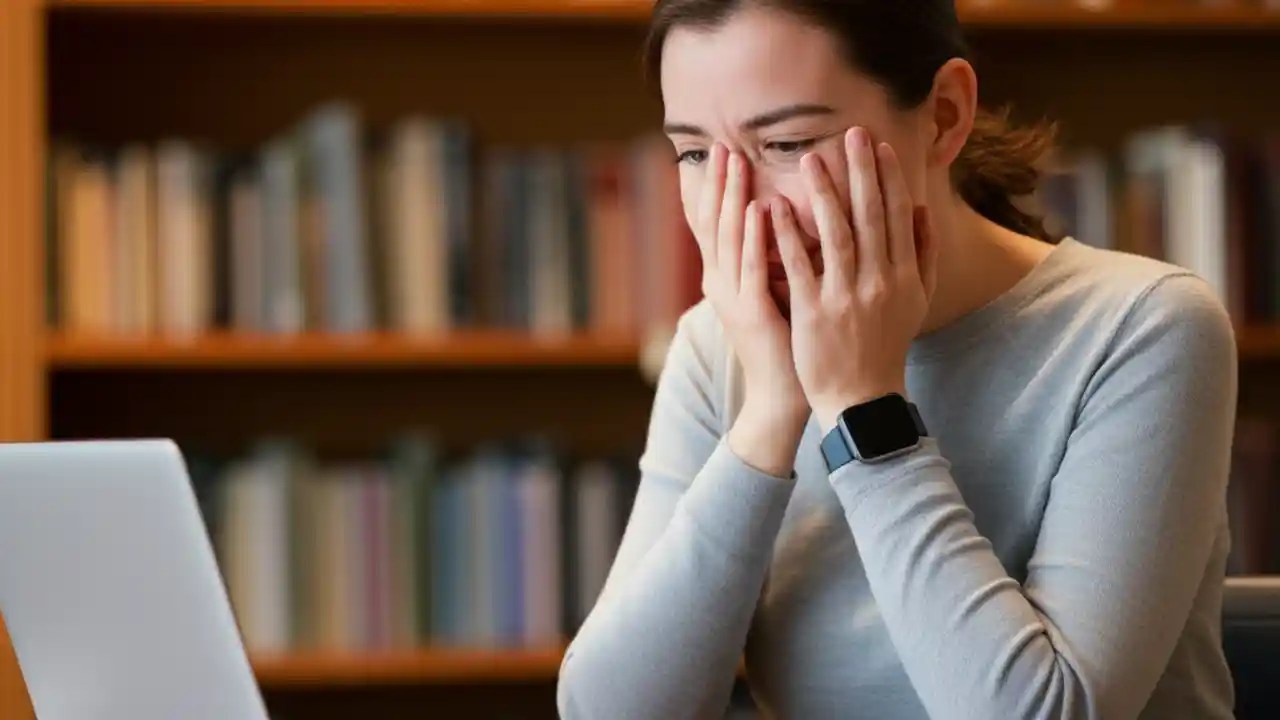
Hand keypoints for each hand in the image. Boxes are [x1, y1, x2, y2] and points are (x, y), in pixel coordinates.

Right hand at [694, 144, 808, 474]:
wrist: (780, 394)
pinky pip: (752, 268)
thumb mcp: (773, 291)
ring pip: (728, 237)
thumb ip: (774, 255)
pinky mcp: (752, 313)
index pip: (714, 223)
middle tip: (721, 145)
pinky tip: (760, 209)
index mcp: (726, 277)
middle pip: (713, 223)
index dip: (716, 187)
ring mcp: (734, 298)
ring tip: (735, 163)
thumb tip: (783, 216)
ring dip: (731, 197)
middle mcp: (721, 283)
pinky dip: (754, 238)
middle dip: (717, 183)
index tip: (723, 151)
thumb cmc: (785, 342)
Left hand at [769, 127, 938, 431]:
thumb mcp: (916, 300)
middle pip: (869, 215)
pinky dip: (788, 234)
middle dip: (859, 171)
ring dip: (824, 193)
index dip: (888, 177)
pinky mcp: (815, 311)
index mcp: (903, 274)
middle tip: (849, 133)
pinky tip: (775, 206)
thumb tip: (922, 207)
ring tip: (808, 159)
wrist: (863, 397)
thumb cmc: (887, 344)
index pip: (896, 215)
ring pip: (836, 234)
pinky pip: (800, 266)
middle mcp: (879, 280)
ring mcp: (846, 296)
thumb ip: (922, 253)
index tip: (878, 145)